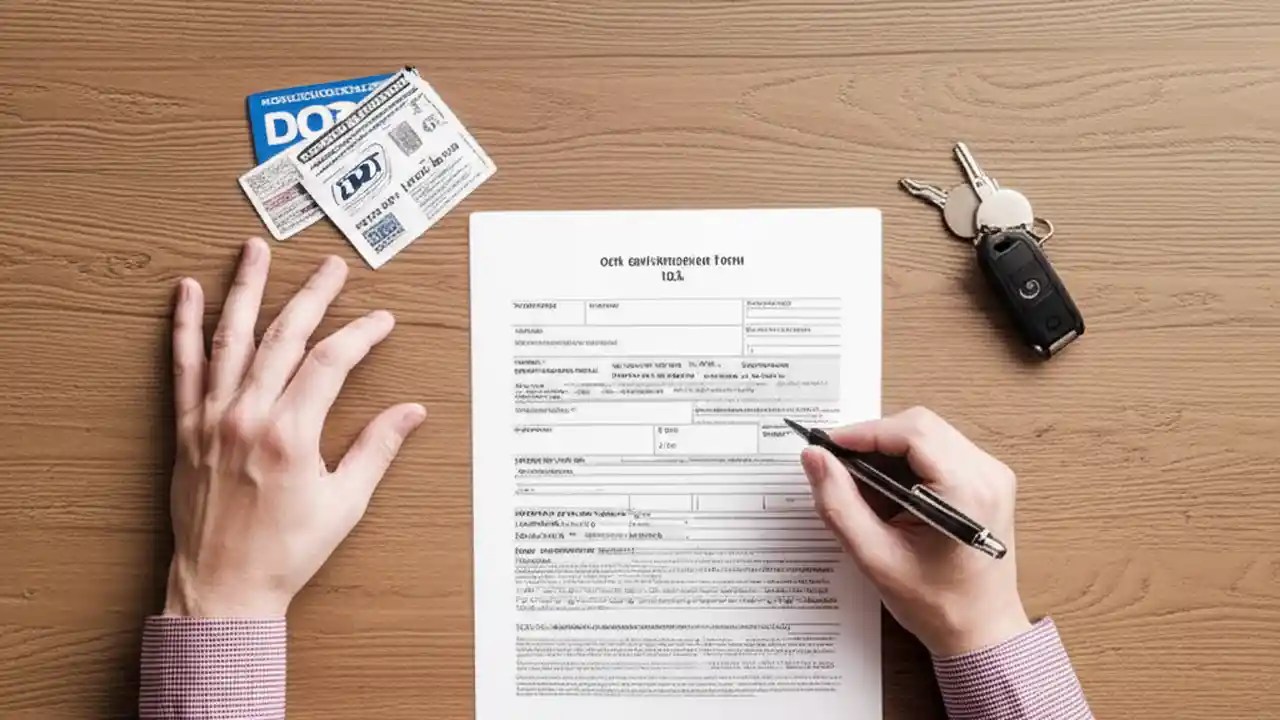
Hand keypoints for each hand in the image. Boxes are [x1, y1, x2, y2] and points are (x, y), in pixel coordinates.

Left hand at [164, 237, 425, 616]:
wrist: (224, 587)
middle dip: (313, 295)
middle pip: (284, 337)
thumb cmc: (286, 552)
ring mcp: (212, 419)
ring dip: (245, 289)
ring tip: (254, 250)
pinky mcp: (186, 429)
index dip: (360, 334)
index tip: (381, 321)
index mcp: (291, 435)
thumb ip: (377, 449)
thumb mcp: (345, 503)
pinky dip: (183, 326)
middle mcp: (248, 417)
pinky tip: (186, 292)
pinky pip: (183, 367)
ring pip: (231, 338)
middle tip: (332, 267)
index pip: (330, 363)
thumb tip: (412, 411)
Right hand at [801, 407, 1030, 655]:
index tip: (826, 448)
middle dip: (873, 440)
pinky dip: (907, 460)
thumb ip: (840, 504)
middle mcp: (988, 473)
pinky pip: (940, 448)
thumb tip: (814, 458)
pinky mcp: (988, 479)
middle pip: (920, 425)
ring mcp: (992, 473)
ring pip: (928, 433)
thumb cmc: (936, 604)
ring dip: (889, 450)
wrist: (982, 630)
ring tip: (865, 488)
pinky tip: (890, 492)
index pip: (911, 432)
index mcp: (967, 491)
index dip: (862, 432)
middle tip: (840, 469)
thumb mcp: (876, 557)